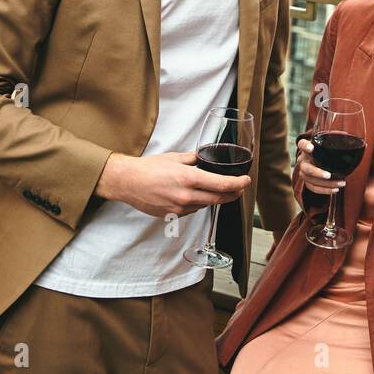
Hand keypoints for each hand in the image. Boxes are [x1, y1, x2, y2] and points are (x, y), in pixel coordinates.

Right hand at [96, 150, 250, 218]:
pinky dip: (199, 203)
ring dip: (215, 199)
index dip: (238, 184)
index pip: (222, 184)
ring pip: (206, 205)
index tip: (246, 181)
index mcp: (189, 178)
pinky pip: (192, 210)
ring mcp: (180, 208)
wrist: (127, 182)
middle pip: (219, 199)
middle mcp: (186, 196)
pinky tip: (197, 196)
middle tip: (239, 188)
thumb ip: (193, 159)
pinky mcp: (173, 216)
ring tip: (220, 190)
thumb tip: (204, 158)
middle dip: (233, 194)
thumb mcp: (174, 157)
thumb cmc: (148, 168)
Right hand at [294, 137, 345, 196]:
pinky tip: (335, 190)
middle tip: (328, 175)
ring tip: (341, 183)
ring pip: (310, 180)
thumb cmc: (327, 149)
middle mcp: (303, 160)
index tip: (311, 148)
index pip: (302, 144)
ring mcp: (304, 172)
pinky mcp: (307, 181)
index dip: (305, 146)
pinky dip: (324, 190)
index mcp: (308, 147)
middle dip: (316, 172)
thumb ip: (339, 140)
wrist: (321, 158)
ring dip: (326, 184)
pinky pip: (313, 188)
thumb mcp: (331, 143)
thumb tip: (356, 141)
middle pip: (305, 167)